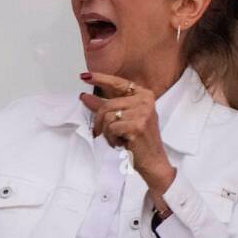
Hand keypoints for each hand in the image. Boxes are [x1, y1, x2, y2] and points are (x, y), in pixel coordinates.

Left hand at [79, 72, 174, 190]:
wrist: (153, 161)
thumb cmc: (138, 140)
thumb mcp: (123, 119)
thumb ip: (105, 106)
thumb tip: (84, 96)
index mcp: (144, 95)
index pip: (118, 83)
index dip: (100, 79)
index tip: (85, 76)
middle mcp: (145, 101)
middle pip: (107, 105)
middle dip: (99, 121)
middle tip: (101, 132)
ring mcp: (143, 112)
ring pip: (107, 117)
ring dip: (106, 132)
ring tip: (116, 138)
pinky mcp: (137, 125)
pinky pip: (111, 128)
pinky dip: (111, 138)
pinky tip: (121, 143)